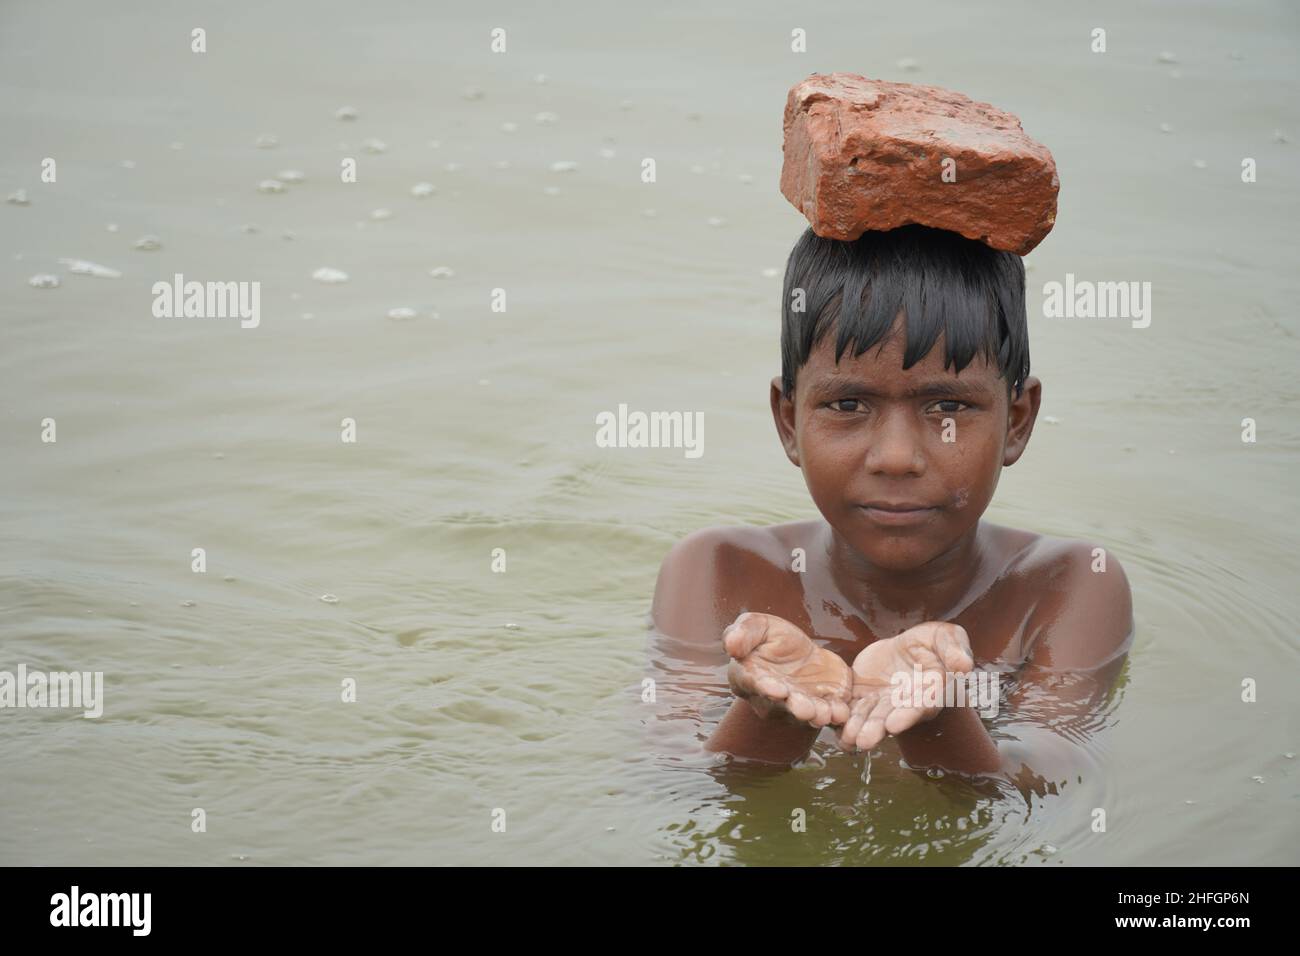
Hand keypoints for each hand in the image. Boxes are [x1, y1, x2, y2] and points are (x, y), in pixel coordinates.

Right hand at [722, 612, 851, 729]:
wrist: (800, 652)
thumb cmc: (770, 638)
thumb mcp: (756, 626)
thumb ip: (742, 633)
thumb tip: (731, 645)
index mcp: (749, 678)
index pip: (755, 684)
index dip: (766, 687)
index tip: (777, 689)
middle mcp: (771, 699)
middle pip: (783, 705)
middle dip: (795, 707)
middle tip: (805, 710)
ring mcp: (797, 706)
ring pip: (806, 714)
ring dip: (817, 715)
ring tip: (826, 714)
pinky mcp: (822, 705)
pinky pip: (829, 712)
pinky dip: (836, 714)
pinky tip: (842, 712)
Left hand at [838, 621, 974, 750]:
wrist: (906, 646)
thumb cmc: (932, 643)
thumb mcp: (946, 637)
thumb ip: (954, 650)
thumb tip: (963, 666)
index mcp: (930, 692)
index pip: (920, 705)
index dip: (907, 715)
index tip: (894, 724)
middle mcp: (906, 704)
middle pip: (891, 718)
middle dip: (877, 729)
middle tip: (864, 741)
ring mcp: (883, 703)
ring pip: (870, 718)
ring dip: (858, 729)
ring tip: (847, 739)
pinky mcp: (864, 697)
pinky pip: (853, 709)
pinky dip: (844, 721)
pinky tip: (834, 730)